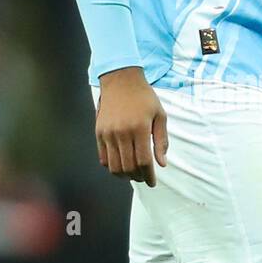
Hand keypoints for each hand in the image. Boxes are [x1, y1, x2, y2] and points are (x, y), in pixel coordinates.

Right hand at [96, 66, 168, 186]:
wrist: (121, 80)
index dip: (149, 176)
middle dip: (138, 177)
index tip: (152, 182)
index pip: (144, 161)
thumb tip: (162, 163)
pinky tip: (121, 165)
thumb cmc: (144, 97)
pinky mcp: (99, 133)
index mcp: (140, 128)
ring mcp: (108, 133)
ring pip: (115, 166)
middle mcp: (122, 132)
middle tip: (144, 178)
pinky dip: (112, 167)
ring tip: (133, 174)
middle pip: (129, 167)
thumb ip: (162, 140)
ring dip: (125, 175)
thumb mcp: (160, 115)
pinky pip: (103, 158)